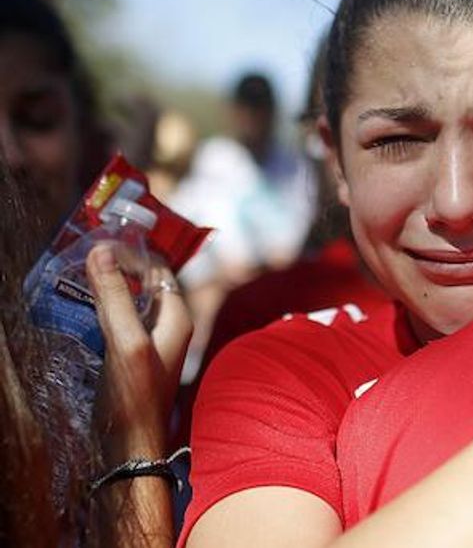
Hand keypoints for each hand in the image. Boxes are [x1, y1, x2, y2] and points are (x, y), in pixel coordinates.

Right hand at [87, 243, 192, 461]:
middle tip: (82, 256)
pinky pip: (121, 319)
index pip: (158, 268)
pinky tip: (80, 308)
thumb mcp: (125, 342)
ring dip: (107, 286)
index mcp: (178, 316)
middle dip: (117, 266)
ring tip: (76, 276)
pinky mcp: (134, 354)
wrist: (131, 445)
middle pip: (144, 281)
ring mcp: (152, 340)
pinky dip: (102, 307)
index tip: (97, 245)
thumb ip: (115, 297)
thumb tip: (101, 250)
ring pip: (131, 299)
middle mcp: (170, 325)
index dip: (131, 252)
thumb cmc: (134, 396)